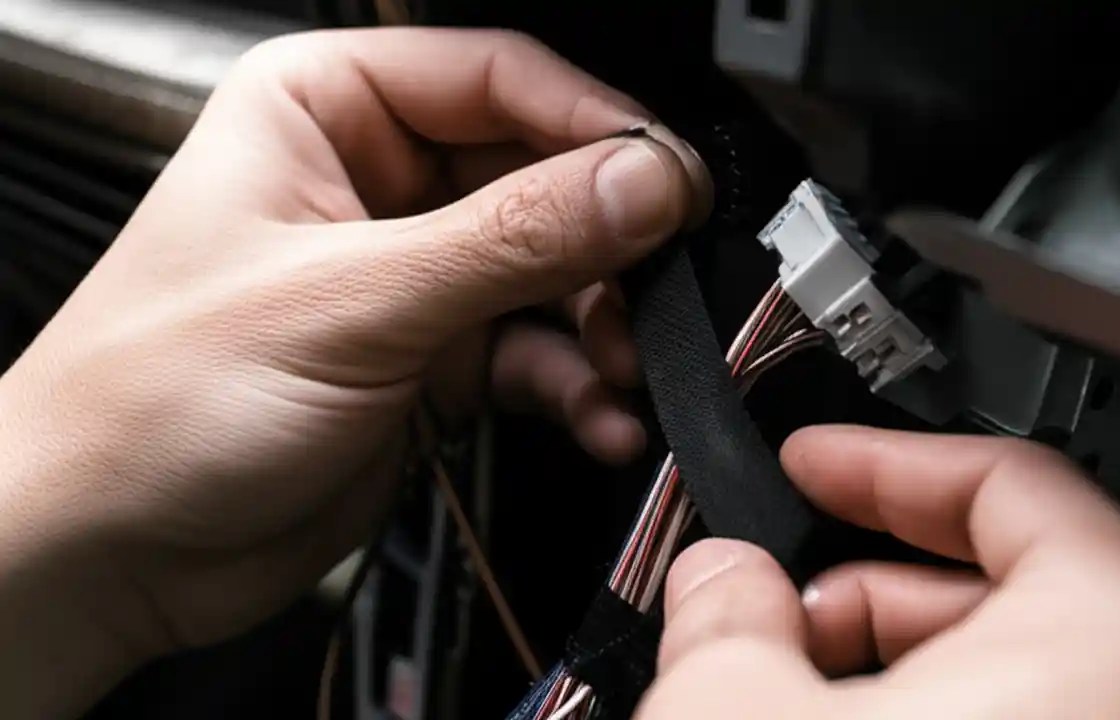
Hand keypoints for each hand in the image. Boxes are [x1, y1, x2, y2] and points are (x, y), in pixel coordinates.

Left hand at [0, 28, 708, 717]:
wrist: (109, 551)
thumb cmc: (153, 401)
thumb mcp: (352, 300)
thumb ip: (511, 238)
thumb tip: (640, 181)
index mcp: (325, 110)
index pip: (499, 78)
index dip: (595, 126)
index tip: (667, 180)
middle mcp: (376, 183)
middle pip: (541, 177)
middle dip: (607, 241)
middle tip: (658, 285)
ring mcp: (411, 276)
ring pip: (551, 273)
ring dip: (600, 324)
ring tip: (623, 367)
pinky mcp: (432, 361)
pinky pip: (534, 354)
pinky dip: (574, 385)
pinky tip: (596, 415)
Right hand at [641, 427, 1119, 718]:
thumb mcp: (737, 712)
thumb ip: (721, 605)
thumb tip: (716, 578)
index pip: (1003, 475)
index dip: (875, 460)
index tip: (812, 463)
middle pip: (1010, 582)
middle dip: (865, 587)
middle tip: (770, 605)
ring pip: (1023, 677)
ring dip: (894, 674)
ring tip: (786, 698)